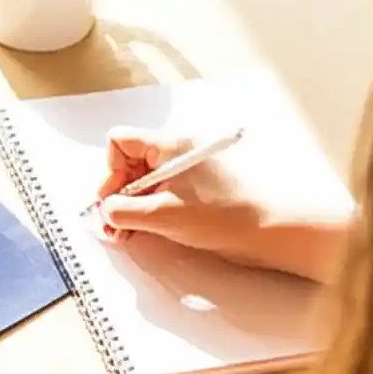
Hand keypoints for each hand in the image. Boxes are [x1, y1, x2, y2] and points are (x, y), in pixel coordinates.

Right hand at [96, 126, 348, 282]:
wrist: (267, 230)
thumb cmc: (220, 216)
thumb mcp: (160, 215)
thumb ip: (122, 211)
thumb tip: (105, 210)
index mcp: (169, 145)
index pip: (120, 142)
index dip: (110, 171)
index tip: (113, 200)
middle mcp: (178, 150)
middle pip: (130, 161)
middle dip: (118, 192)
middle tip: (116, 222)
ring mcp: (189, 167)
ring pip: (145, 178)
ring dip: (132, 204)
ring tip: (131, 231)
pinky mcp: (198, 185)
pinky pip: (163, 190)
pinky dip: (151, 208)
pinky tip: (150, 228)